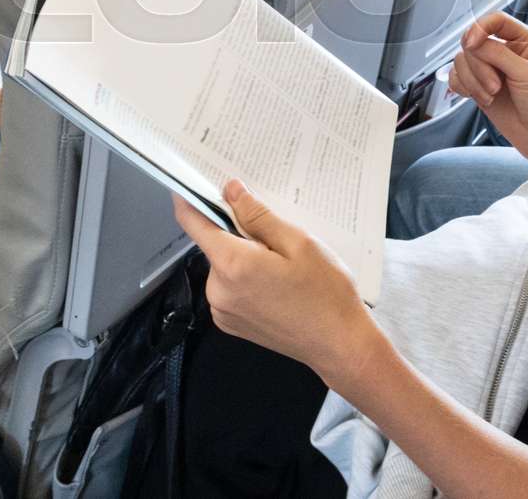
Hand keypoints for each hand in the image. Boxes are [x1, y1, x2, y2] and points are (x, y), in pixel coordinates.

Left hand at [171, 180, 381, 384]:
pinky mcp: (230, 323)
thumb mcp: (299, 243)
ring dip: (244, 257)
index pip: (194, 224)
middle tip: (275, 234)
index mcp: (233, 265)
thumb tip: (232, 192)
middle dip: (237, 232)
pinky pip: (229, 288)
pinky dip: (246, 278)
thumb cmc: (325, 293)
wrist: (338, 344)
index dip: (189, 200)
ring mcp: (222, 310)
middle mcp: (218, 290)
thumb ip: (259, 216)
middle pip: (215, 244)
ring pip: (224, 266)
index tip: (189, 184)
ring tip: (283, 266)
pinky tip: (277, 284)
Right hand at [446, 12, 527, 168]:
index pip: (495, 20)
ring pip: (462, 61)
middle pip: (473, 43)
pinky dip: (465, 89)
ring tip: (492, 96)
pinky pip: (457, 78)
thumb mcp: (527, 74)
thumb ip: (498, 54)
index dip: (480, 28)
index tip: (472, 44)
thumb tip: (472, 41)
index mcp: (524, 40)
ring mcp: (491, 69)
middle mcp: (505, 51)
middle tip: (495, 87)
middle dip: (480, 67)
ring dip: (473, 81)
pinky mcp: (479, 87)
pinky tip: (483, 99)